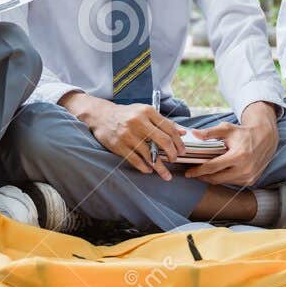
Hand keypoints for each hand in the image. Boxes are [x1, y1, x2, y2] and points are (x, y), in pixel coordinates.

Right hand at [69, 94, 185, 180]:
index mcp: (148, 111)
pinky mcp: (119, 145)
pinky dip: (144, 167)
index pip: (170, 128)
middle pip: (163, 141)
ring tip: (166, 174)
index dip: (179, 142)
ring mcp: (128, 134)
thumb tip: (183, 132)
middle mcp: (139, 122)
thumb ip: (164, 122)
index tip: (183, 151)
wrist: (101, 116)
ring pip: (149, 154)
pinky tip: (149, 170)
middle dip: (172, 154)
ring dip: (160, 167)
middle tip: (175, 160)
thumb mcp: (145, 112)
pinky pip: (136, 160)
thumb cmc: (128, 114)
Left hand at [184, 104, 278, 187]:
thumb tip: (193, 134)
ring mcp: (249, 177)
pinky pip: (232, 182)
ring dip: (212, 178)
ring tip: (203, 172)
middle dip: (202, 177)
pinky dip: (223, 178)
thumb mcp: (227, 129)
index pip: (213, 167)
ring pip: (224, 182)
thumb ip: (210, 132)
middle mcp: (245, 169)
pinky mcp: (251, 181)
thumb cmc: (243, 133)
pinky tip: (217, 173)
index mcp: (239, 155)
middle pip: (217, 178)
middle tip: (192, 173)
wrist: (265, 138)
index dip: (198, 170)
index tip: (188, 172)